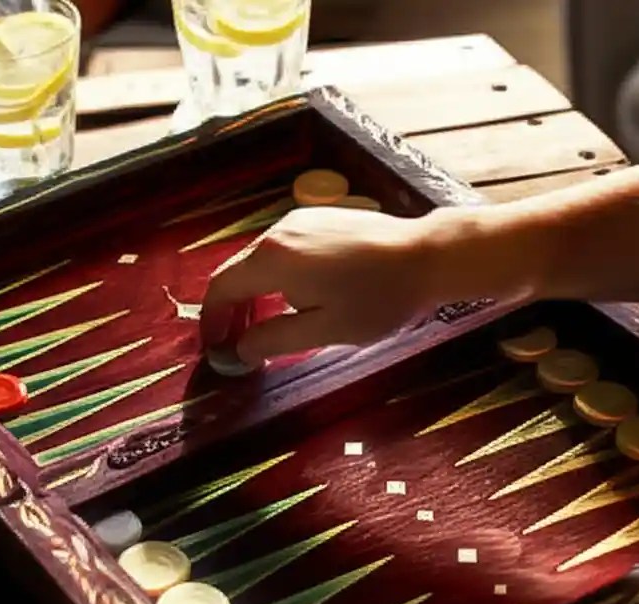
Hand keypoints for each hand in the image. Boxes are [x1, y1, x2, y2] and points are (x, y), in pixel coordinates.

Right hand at [200, 206, 466, 364]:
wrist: (427, 256)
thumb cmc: (378, 298)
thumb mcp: (324, 330)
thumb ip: (275, 339)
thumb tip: (240, 349)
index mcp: (272, 259)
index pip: (221, 288)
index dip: (212, 320)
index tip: (216, 348)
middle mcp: (278, 232)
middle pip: (238, 272)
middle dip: (233, 310)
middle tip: (241, 345)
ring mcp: (300, 220)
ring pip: (261, 260)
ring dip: (256, 294)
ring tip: (270, 327)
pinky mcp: (321, 217)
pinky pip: (284, 249)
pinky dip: (277, 276)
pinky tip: (299, 298)